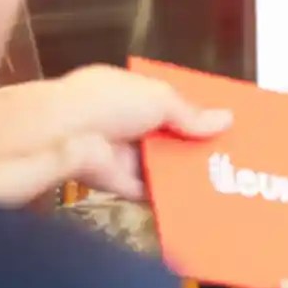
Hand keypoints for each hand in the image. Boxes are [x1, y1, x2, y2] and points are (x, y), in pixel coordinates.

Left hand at [0, 64, 231, 205]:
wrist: (60, 136)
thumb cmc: (109, 102)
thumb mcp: (160, 98)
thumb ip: (190, 113)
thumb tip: (226, 119)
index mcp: (127, 90)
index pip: (164, 99)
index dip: (191, 110)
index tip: (220, 122)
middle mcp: (119, 119)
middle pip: (162, 133)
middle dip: (189, 142)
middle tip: (226, 154)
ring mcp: (114, 150)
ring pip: (154, 161)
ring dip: (178, 170)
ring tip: (217, 179)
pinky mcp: (109, 181)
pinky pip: (143, 187)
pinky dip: (163, 194)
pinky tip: (191, 198)